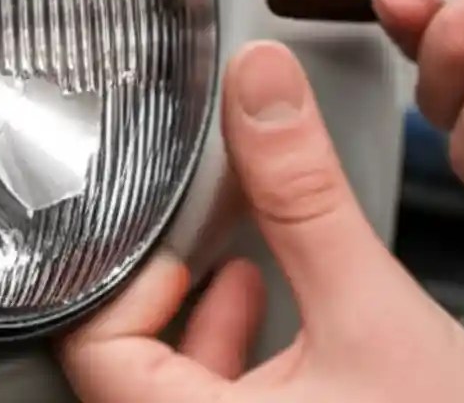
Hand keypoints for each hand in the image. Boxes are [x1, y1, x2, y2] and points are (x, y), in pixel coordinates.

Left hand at [57, 42, 463, 402]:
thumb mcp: (371, 312)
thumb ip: (306, 196)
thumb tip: (263, 89)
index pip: (92, 347)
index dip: (125, 279)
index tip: (173, 238)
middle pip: (129, 361)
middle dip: (171, 286)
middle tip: (203, 229)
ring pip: (176, 384)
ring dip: (206, 318)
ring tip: (242, 262)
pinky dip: (239, 356)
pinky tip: (280, 319)